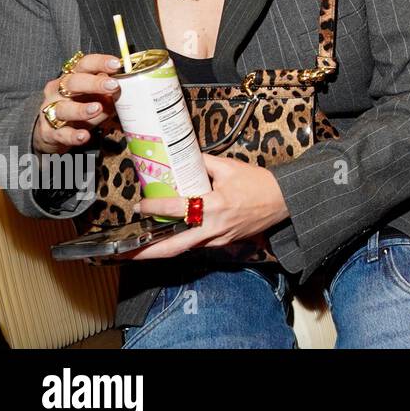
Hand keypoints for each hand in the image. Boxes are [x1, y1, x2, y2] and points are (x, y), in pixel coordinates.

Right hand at [32, 54, 121, 153]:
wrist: (53, 133)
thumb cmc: (80, 108)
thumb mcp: (95, 98)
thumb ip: (108, 94)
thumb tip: (127, 91)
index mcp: (71, 78)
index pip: (83, 65)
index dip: (99, 62)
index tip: (116, 64)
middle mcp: (58, 91)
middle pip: (73, 83)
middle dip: (93, 83)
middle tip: (113, 86)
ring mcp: (51, 111)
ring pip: (64, 108)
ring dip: (81, 109)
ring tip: (98, 108)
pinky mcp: (49, 132)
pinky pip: (61, 133)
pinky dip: (73, 135)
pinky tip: (84, 136)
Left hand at [127, 154, 288, 259]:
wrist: (283, 200)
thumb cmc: (258, 183)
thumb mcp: (230, 167)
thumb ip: (204, 163)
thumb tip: (184, 156)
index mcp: (214, 206)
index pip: (177, 209)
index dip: (155, 208)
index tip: (140, 205)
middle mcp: (214, 227)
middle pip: (174, 246)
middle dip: (148, 252)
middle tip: (126, 253)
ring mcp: (219, 238)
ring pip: (185, 249)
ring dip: (162, 250)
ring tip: (141, 249)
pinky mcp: (224, 242)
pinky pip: (199, 245)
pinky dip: (182, 243)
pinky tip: (171, 240)